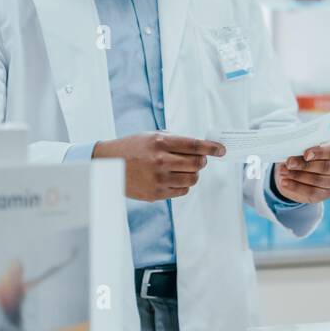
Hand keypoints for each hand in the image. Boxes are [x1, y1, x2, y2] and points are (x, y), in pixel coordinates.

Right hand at [93, 132, 224, 201]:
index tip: (221, 150)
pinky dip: (183, 185)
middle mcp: (160, 160)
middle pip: (197, 164)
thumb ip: (175, 141)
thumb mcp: (152, 136)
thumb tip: (201, 148)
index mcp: (160, 142)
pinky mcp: (155, 194)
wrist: (108, 166)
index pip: (194, 145)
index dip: (211, 148)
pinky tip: (173, 179)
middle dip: (202, 162)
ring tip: (183, 170)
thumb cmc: (133, 148)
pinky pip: (182, 191)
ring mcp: (158, 179)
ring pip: (192, 179)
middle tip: (199, 160)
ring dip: (193, 174)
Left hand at [274, 142, 329, 203]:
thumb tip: (291, 154)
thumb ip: (303, 148)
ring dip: (297, 176)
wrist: (306, 170)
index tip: (305, 154)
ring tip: (283, 171)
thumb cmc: (308, 154)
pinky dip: (296, 187)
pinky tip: (285, 182)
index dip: (319, 153)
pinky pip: (311, 192)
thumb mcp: (307, 147)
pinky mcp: (326, 194)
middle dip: (304, 165)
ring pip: (317, 180)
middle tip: (289, 163)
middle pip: (324, 167)